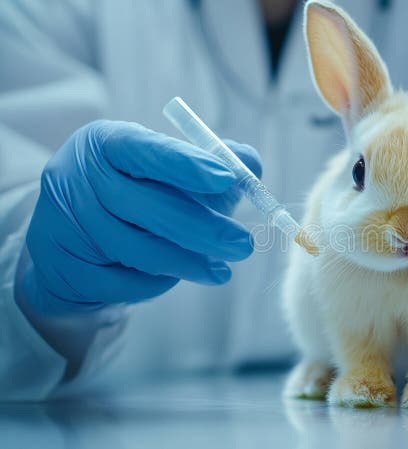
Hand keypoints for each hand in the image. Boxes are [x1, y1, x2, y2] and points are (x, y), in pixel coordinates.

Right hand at [22, 120, 262, 314]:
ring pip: (137, 249)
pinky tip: (180, 276)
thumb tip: (251, 165)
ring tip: (221, 270)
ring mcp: (66, 225)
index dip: (186, 164)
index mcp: (104, 143)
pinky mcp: (66, 269)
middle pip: (144, 205)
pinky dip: (159, 283)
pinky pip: (124, 283)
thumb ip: (214, 163)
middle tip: (244, 244)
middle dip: (202, 227)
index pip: (142, 148)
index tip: (228, 179)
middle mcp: (77, 178)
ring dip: (189, 262)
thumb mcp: (169, 171)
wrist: (75, 242)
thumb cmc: (137, 195)